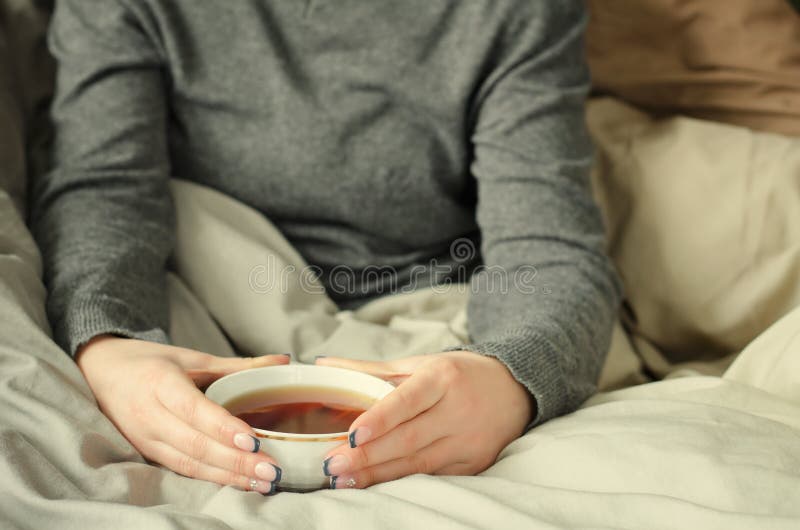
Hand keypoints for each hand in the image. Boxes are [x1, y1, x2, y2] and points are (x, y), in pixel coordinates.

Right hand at [76, 335, 289, 493]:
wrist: (101, 373)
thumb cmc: (150, 362)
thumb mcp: (192, 356)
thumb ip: (238, 365)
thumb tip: (282, 361)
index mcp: (160, 383)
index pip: (194, 410)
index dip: (223, 428)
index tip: (253, 440)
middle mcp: (149, 415)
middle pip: (195, 444)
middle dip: (235, 461)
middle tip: (272, 469)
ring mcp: (146, 439)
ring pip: (189, 463)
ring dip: (228, 476)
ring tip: (263, 482)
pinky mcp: (147, 454)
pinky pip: (182, 469)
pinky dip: (213, 478)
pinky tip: (241, 482)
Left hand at [316, 351, 533, 488]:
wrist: (515, 388)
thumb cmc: (458, 373)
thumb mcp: (421, 364)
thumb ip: (371, 369)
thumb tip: (323, 366)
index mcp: (443, 377)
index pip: (407, 400)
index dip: (380, 419)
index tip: (353, 433)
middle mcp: (458, 410)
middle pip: (408, 439)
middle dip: (368, 455)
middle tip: (333, 464)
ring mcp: (468, 441)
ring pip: (418, 464)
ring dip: (378, 475)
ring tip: (343, 480)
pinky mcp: (474, 463)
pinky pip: (432, 477)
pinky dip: (401, 482)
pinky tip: (374, 485)